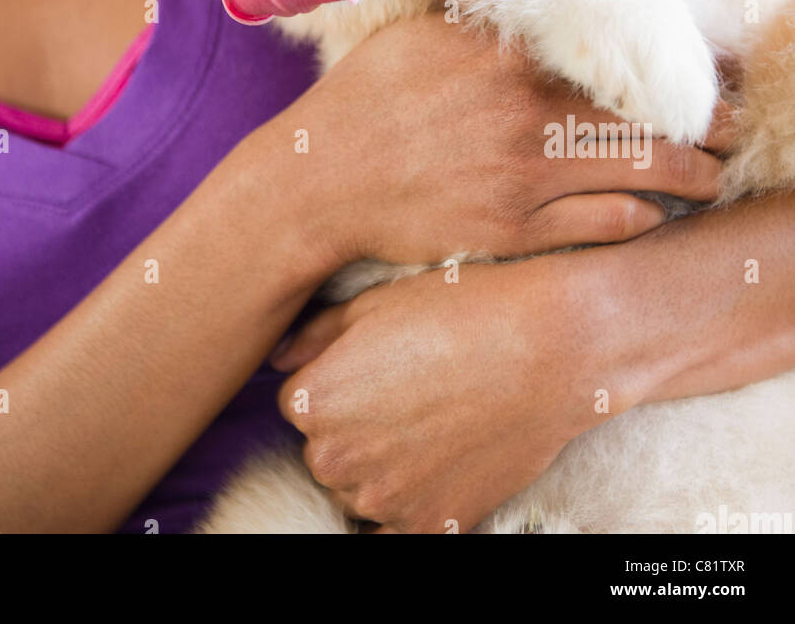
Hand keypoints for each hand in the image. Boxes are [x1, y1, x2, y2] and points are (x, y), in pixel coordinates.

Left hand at [272, 252, 616, 533]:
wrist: (548, 347)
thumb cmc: (460, 312)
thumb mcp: (375, 303)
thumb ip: (315, 335)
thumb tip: (279, 359)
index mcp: (313, 400)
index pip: (299, 401)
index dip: (339, 380)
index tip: (379, 365)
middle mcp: (336, 459)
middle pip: (326, 449)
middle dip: (355, 426)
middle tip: (410, 390)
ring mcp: (383, 500)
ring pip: (361, 488)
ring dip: (382, 464)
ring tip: (433, 419)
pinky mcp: (430, 526)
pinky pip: (396, 526)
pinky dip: (411, 501)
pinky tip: (440, 462)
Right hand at [277, 14, 729, 271]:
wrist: (320, 182)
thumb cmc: (364, 102)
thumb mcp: (419, 35)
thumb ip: (482, 12)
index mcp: (505, 55)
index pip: (612, 47)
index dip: (667, 58)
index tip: (697, 68)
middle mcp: (524, 111)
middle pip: (644, 114)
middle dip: (704, 125)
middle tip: (732, 127)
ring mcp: (523, 174)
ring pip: (640, 172)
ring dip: (690, 175)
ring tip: (712, 176)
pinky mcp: (514, 228)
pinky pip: (603, 222)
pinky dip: (640, 216)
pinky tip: (652, 213)